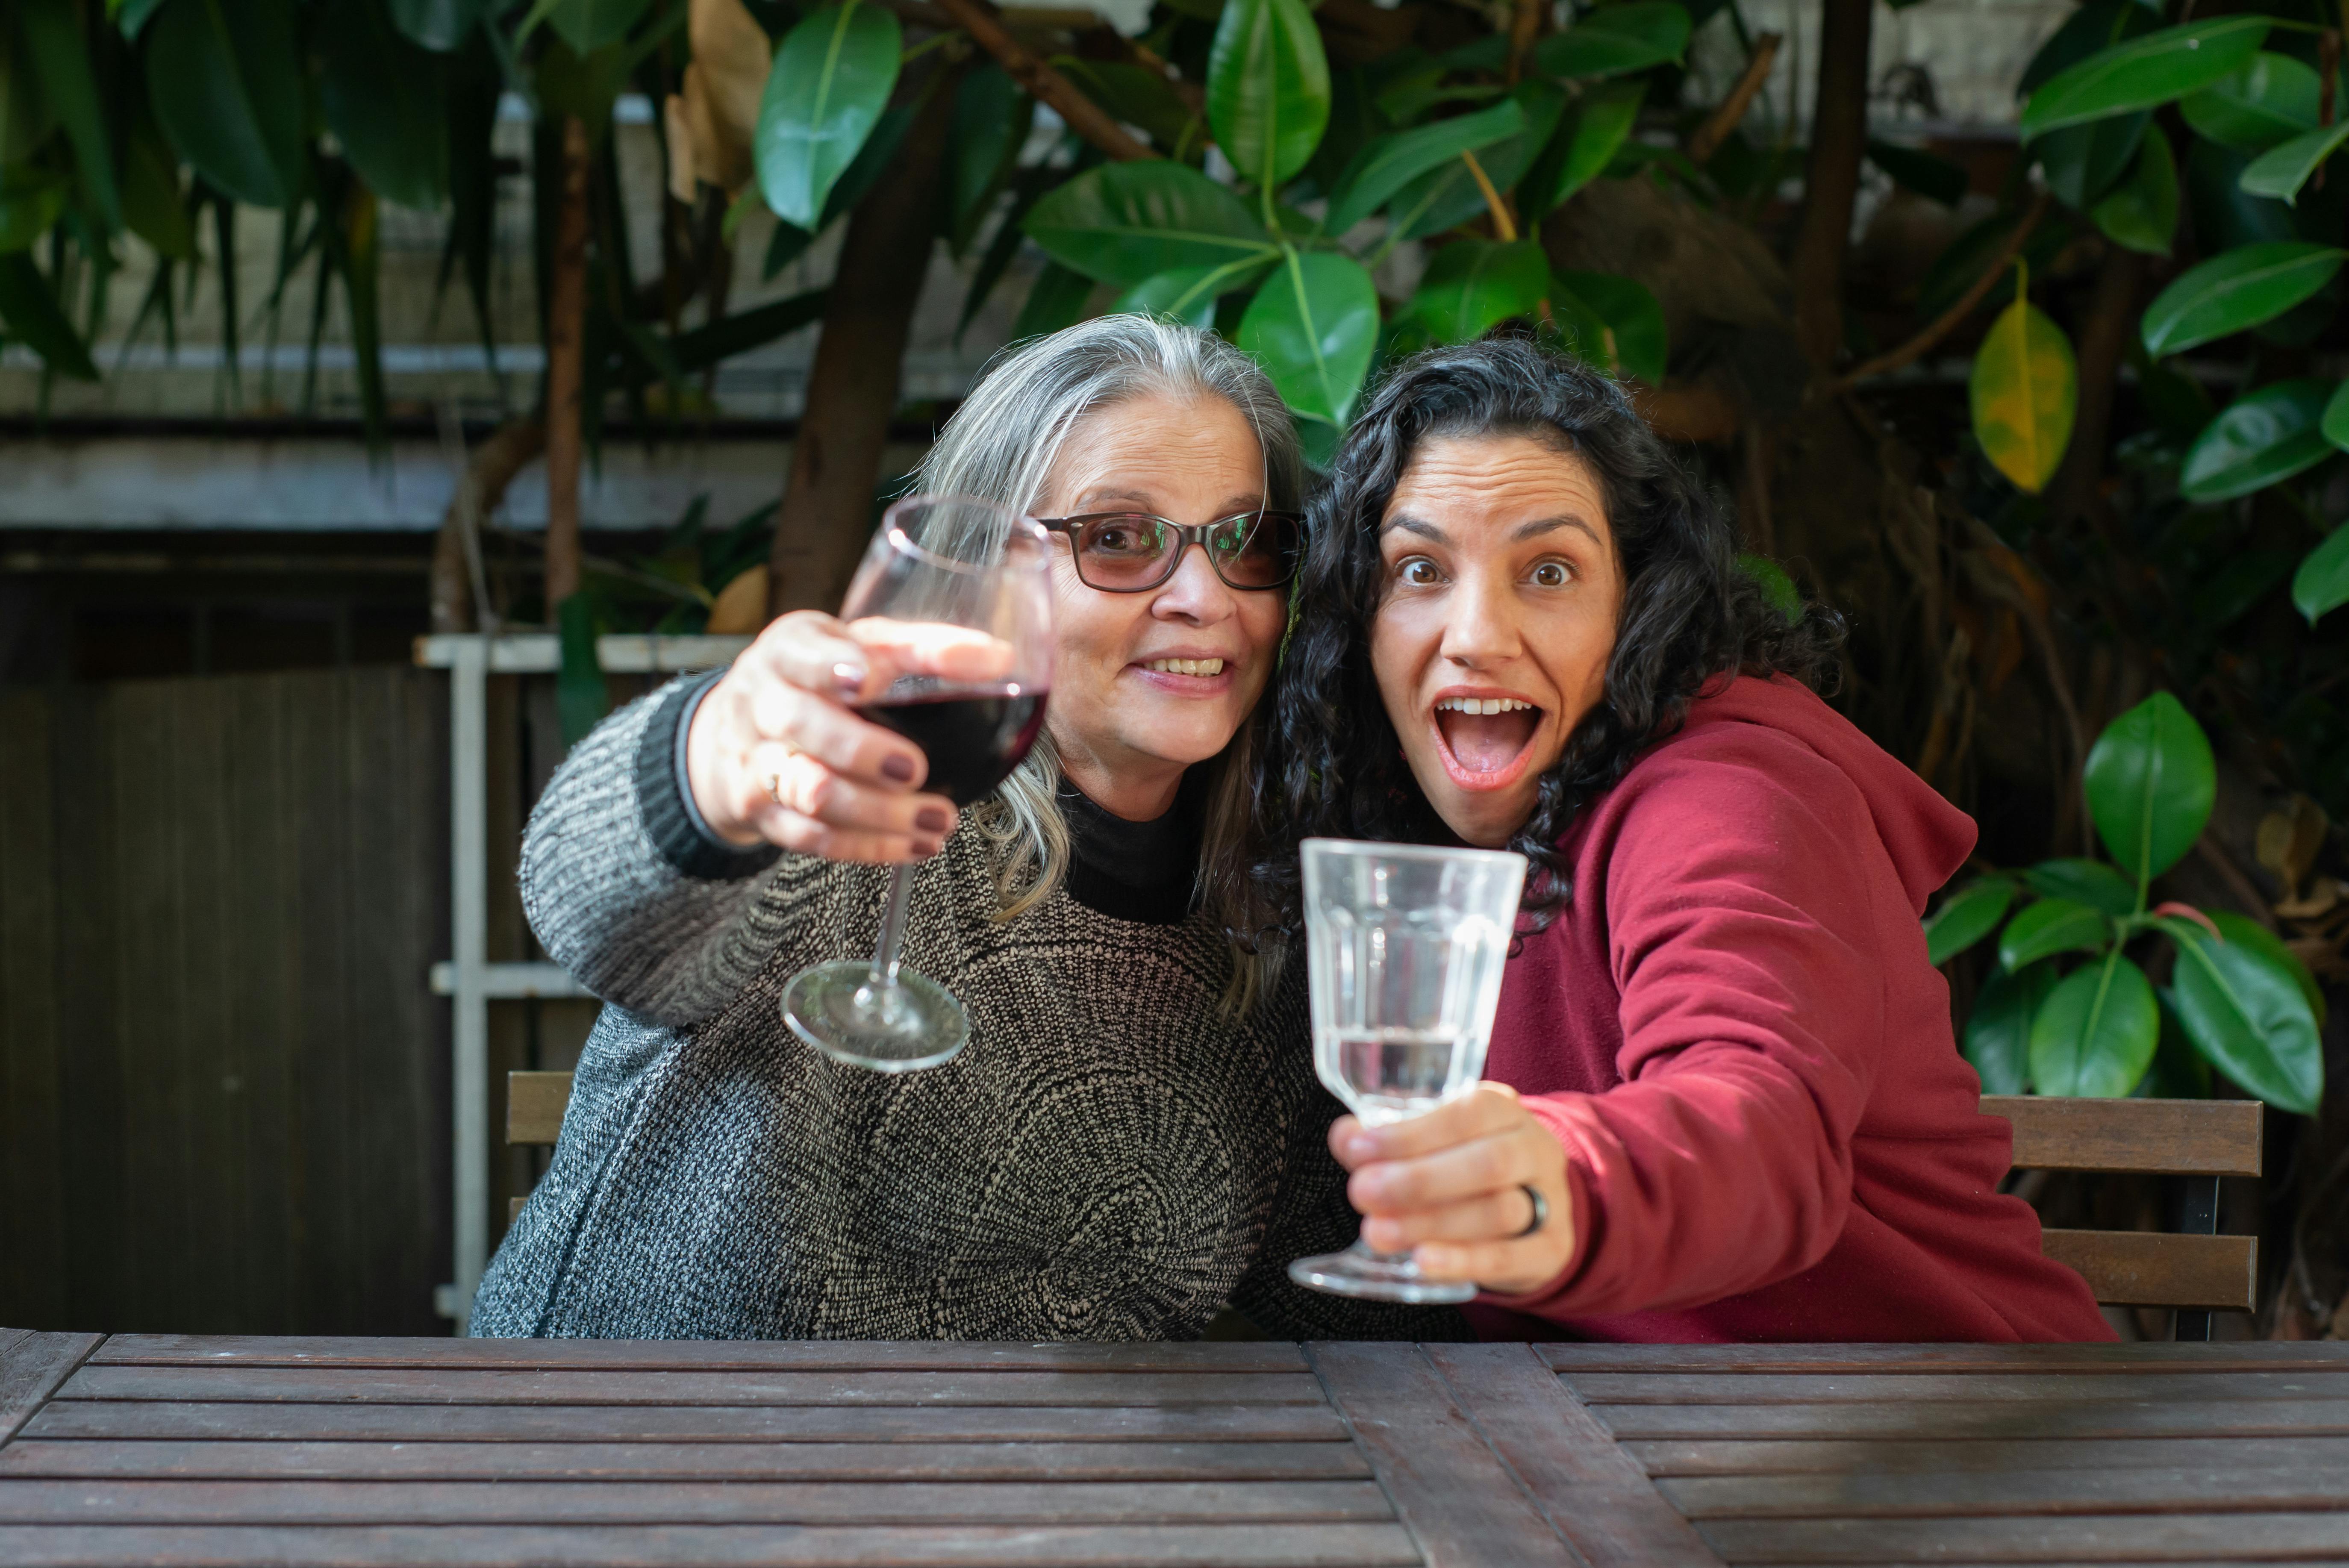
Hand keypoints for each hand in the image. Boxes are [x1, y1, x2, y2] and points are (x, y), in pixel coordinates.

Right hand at [685, 612, 1012, 861]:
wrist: (734, 726)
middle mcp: (761, 702)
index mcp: (789, 650)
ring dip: (878, 812)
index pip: (806, 654)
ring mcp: (755, 760)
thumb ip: (924, 649)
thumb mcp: (861, 646)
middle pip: (802, 727)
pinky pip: (812, 837)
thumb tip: (1001, 660)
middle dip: (860, 750)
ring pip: (810, 792)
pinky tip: (916, 845)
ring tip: (939, 818)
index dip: (836, 667)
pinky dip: (869, 846)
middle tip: (915, 768)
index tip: (869, 678)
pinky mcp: (760, 810)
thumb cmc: (820, 678)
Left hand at [1330, 1081, 1576, 1296]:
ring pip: (1500, 1211)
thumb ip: (1388, 1138)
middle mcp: (1535, 1149)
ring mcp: (1551, 1202)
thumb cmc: (1469, 1165)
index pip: (1469, 1111)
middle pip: (1490, 1163)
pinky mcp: (1551, 1250)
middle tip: (1361, 1193)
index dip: (1412, 1132)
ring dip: (1433, 1222)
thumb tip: (1346, 1137)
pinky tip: (1422, 1260)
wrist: (1536, 1211)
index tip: (1358, 1149)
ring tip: (1377, 1232)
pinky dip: (1463, 1260)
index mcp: (1505, 1110)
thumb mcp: (1438, 1141)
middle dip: (1420, 1180)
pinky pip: (1509, 1258)